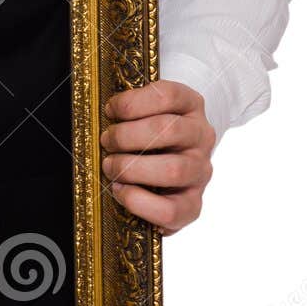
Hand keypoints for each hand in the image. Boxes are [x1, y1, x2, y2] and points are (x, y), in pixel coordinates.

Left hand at [99, 78, 215, 235]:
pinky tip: (121, 191)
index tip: (110, 110)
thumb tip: (105, 116)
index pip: (169, 96)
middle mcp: (201, 137)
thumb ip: (131, 111)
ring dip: (132, 168)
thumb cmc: (152, 135)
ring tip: (110, 167)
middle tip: (106, 141)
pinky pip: (170, 210)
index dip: (133, 102)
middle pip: (168, 130)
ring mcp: (200, 171)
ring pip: (172, 170)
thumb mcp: (146, 113)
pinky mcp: (193, 204)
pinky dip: (139, 201)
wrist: (175, 167)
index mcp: (191, 106)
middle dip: (127, 136)